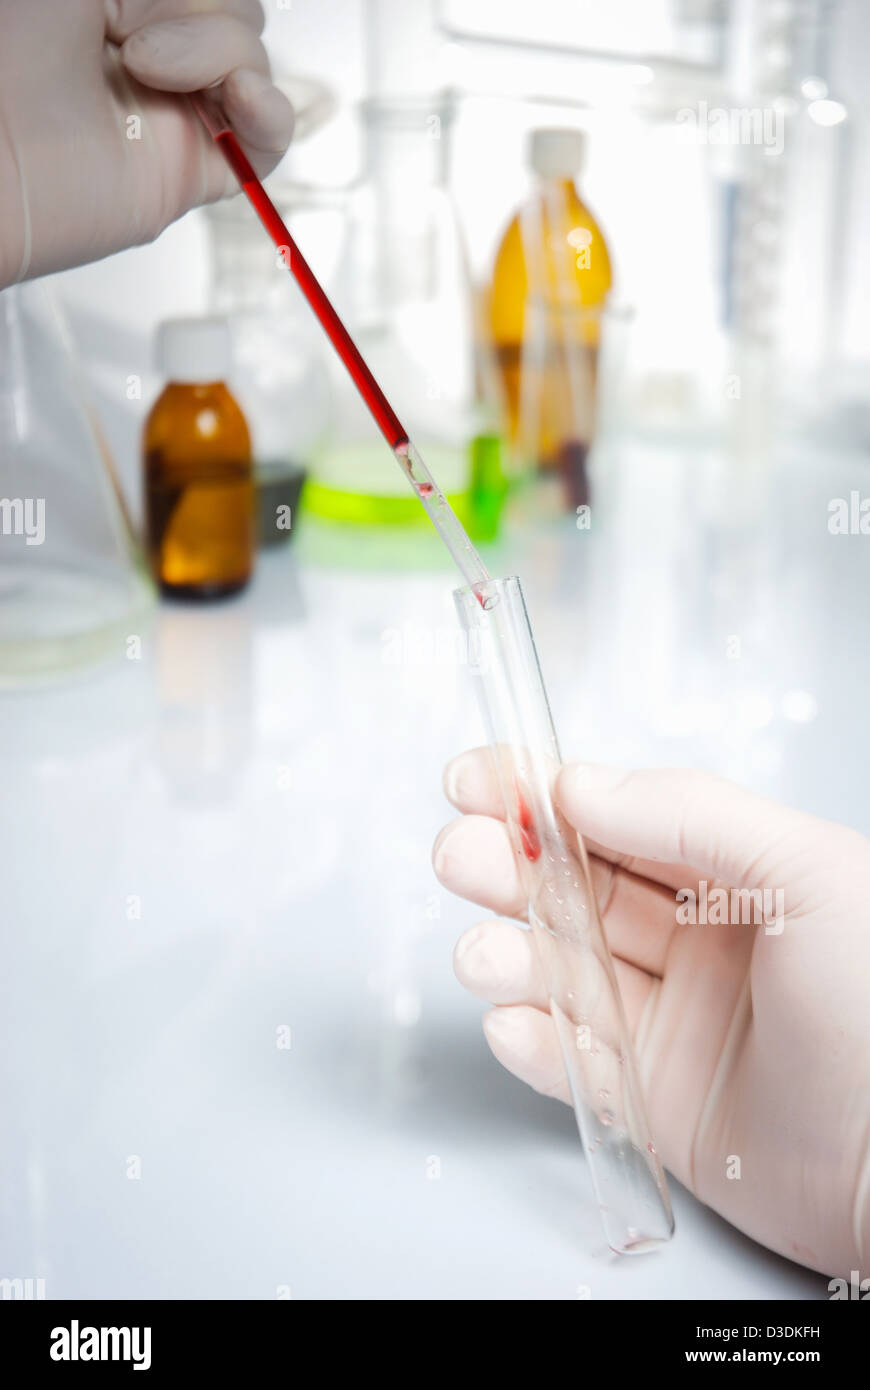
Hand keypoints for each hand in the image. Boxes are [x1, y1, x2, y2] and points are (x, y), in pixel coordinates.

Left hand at [0, 0, 293, 285]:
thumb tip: (217, 18)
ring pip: (257, 64)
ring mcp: (180, 113)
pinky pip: (270, 139)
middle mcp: (156, 55)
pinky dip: (273, 112)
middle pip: (241, 16)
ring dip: (221, 53)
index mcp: (125, 8)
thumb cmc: (12, 60)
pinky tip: (243, 99)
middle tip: (136, 38)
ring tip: (152, 70)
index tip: (134, 3)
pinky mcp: (197, 170)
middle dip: (206, 13)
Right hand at [433, 752, 869, 1277]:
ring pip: (567, 975)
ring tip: (483, 956)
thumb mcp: (806, 870)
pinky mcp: (657, 1104)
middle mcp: (699, 943)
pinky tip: (511, 1023)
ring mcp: (674, 1023)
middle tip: (460, 856)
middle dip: (510, 869)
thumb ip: (690, 814)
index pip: (619, 820)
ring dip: (510, 957)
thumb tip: (580, 785)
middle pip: (578, 893)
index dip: (542, 796)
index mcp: (736, 876)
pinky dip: (535, 1045)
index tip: (475, 780)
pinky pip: (577, 1066)